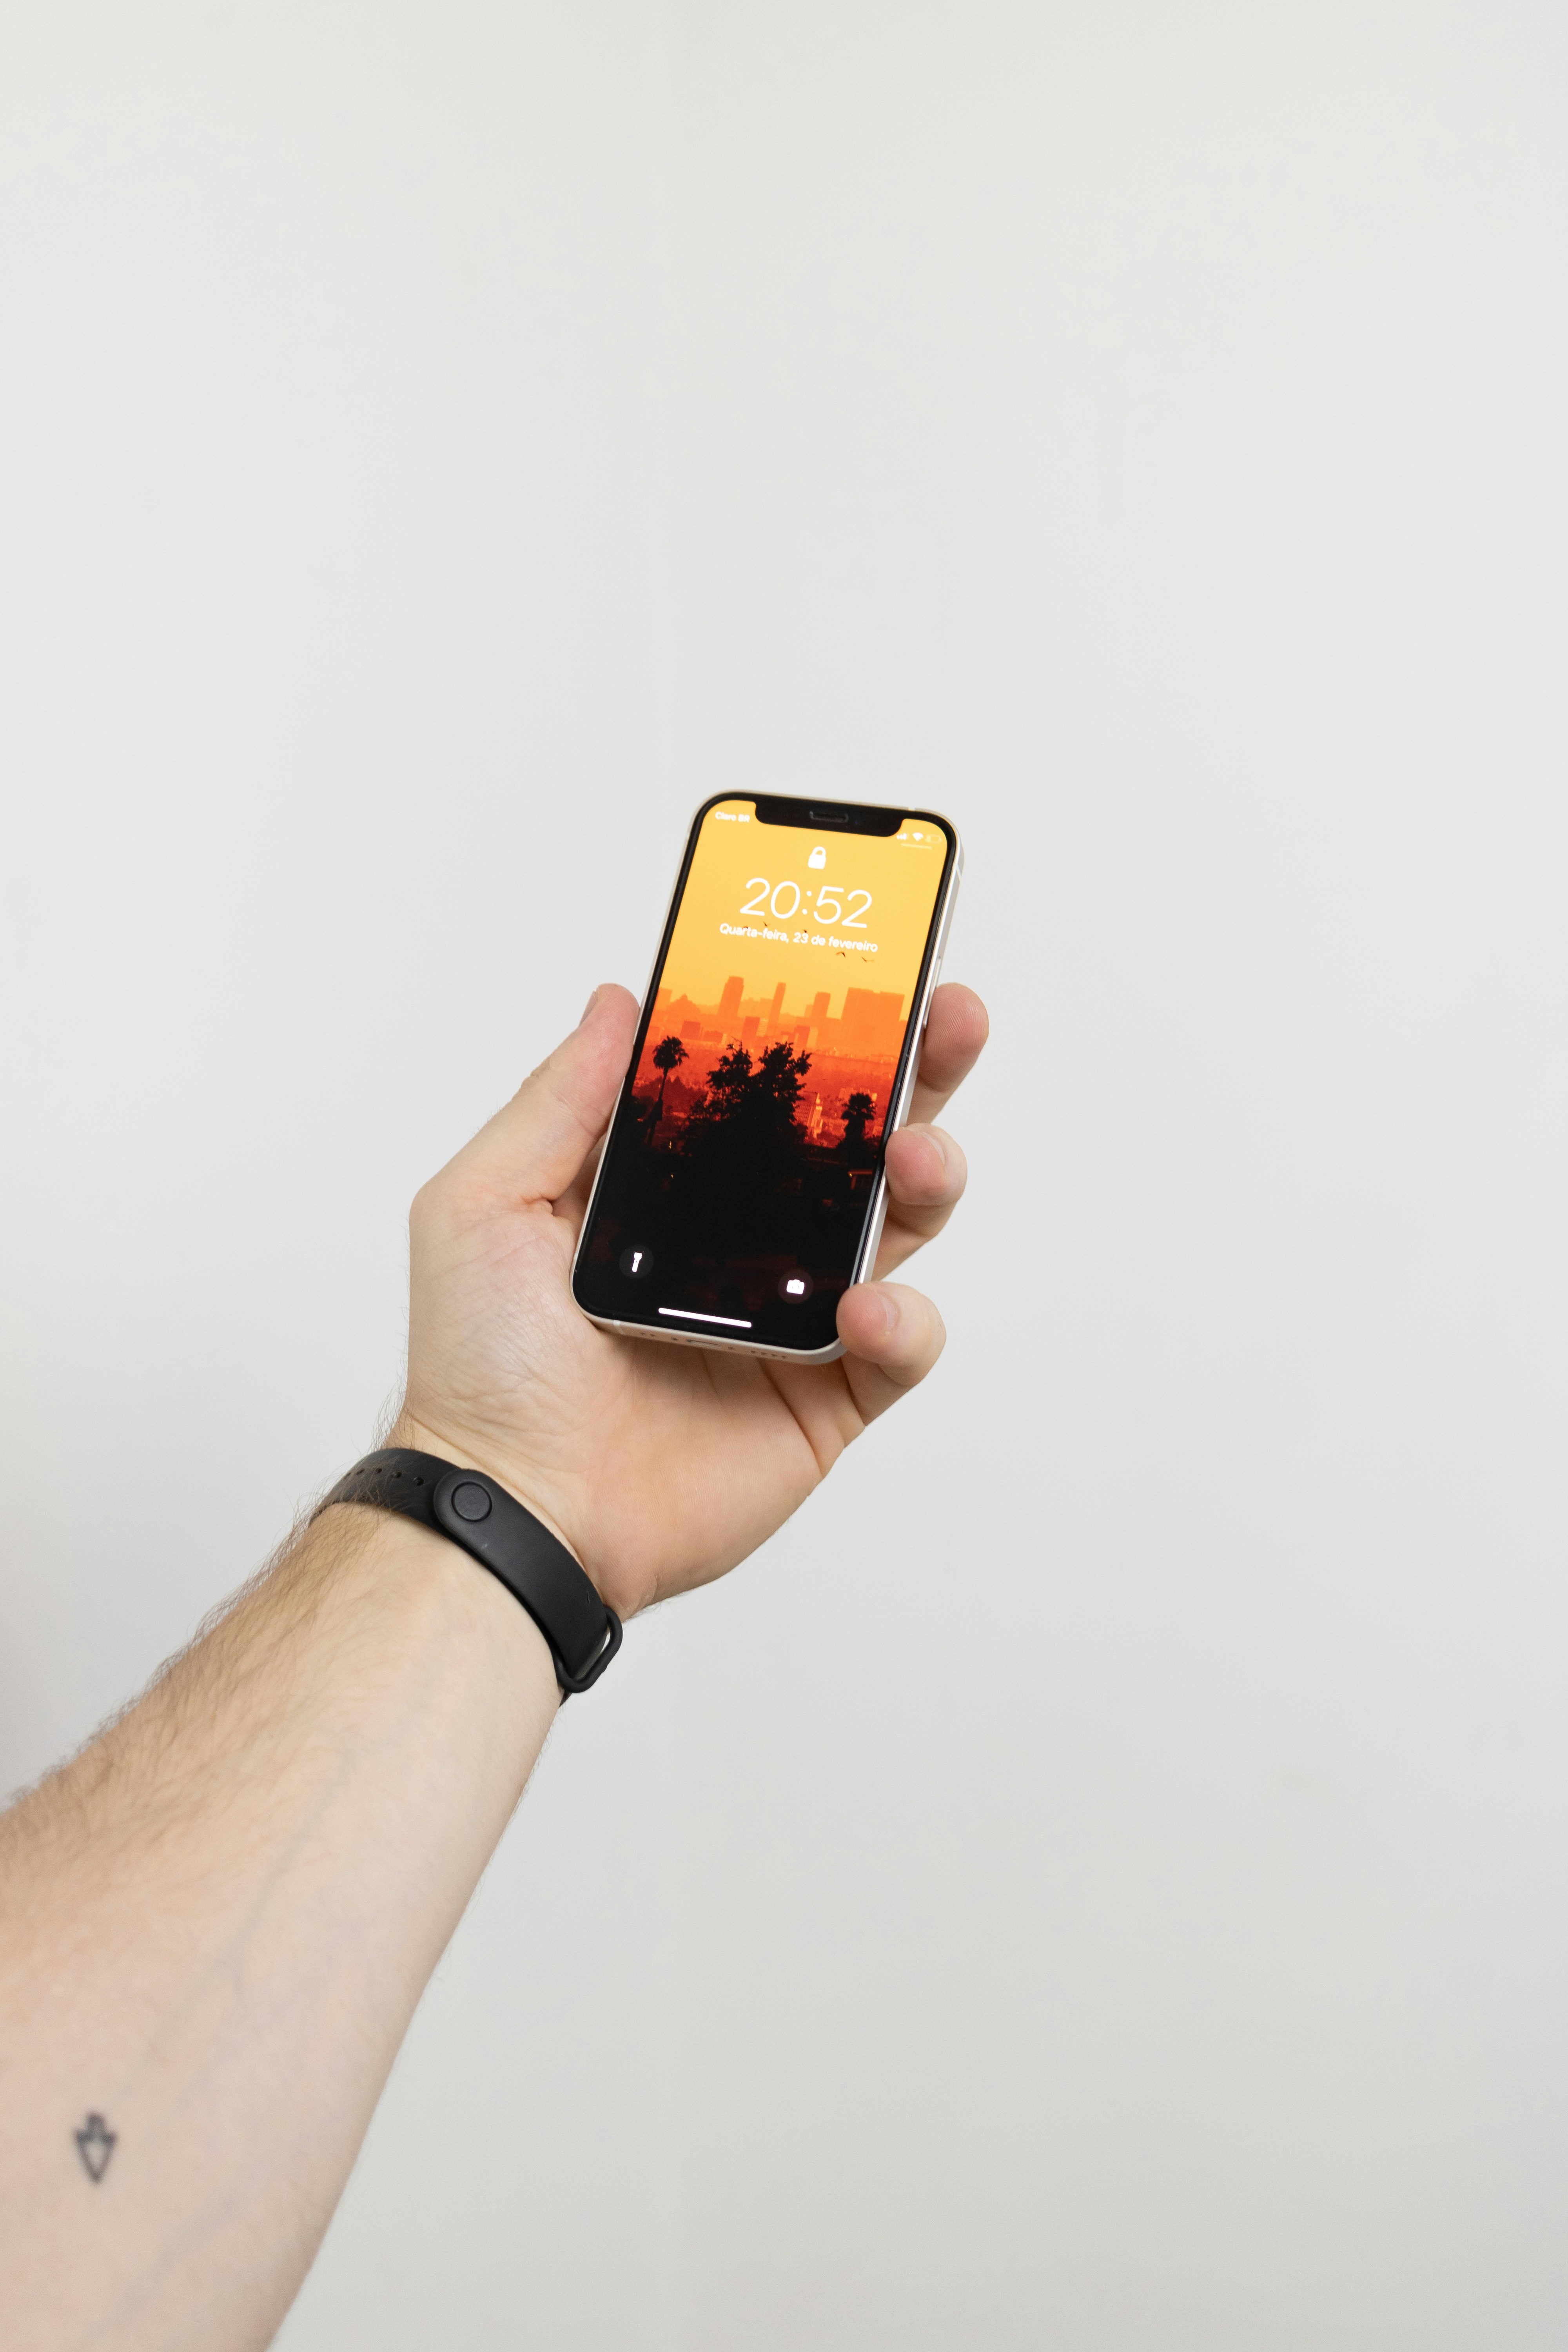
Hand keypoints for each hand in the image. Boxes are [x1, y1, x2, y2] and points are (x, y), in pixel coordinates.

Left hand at [394, 982, 987, 1619]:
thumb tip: (620, 999)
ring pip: (897, 1223)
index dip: (811, 1022)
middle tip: (947, 1017)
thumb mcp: (485, 1207)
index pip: (760, 1082)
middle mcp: (739, 1237)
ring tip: (918, 1157)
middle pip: (853, 1135)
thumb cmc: (482, 1367)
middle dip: (913, 1069)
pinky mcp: (827, 1397)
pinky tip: (861, 1310)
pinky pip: (900, 1344)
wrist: (516, 1510)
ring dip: (927, 1174)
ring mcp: (790, 1316)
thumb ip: (559, 1101)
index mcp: (670, 1183)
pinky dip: (904, 1319)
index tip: (858, 961)